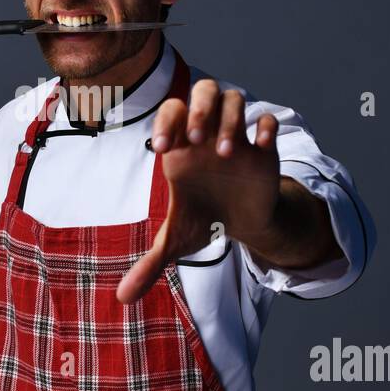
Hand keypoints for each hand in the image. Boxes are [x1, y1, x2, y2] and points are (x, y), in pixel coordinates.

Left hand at [116, 80, 281, 304]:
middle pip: (202, 91)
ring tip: (227, 154)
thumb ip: (150, 264)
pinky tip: (259, 147)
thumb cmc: (204, 219)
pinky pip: (267, 121)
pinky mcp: (263, 148)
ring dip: (230, 120)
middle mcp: (208, 133)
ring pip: (235, 100)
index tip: (164, 150)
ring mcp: (237, 137)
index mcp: (183, 145)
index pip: (170, 112)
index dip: (167, 122)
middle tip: (197, 138)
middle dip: (199, 108)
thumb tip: (122, 299)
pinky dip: (264, 128)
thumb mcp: (177, 242)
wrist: (242, 223)